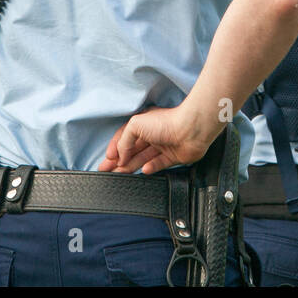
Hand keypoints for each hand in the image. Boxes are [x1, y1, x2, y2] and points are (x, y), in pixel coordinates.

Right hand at [98, 105, 217, 174]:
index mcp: (143, 124)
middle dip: (118, 160)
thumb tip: (120, 157)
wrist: (191, 129)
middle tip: (107, 171)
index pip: (124, 137)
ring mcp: (163, 146)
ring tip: (119, 175)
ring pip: (143, 158)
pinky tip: (144, 170)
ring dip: (130, 166)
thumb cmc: (165, 122)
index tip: (108, 159)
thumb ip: (124, 141)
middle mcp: (152, 134)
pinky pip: (158, 164)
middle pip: (132, 150)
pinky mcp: (173, 156)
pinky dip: (151, 168)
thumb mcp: (135, 125)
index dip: (115, 148)